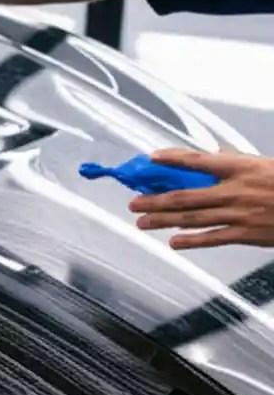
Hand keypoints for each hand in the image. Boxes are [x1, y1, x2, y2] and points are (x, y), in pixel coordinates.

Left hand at [129, 148, 273, 249]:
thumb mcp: (265, 165)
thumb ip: (237, 160)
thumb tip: (215, 151)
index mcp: (243, 166)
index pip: (200, 159)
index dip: (173, 158)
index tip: (151, 158)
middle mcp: (237, 189)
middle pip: (187, 194)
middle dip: (156, 199)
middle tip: (133, 202)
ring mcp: (241, 213)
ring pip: (194, 217)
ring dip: (164, 220)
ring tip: (142, 222)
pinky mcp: (247, 233)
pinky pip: (214, 238)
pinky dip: (192, 240)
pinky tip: (174, 242)